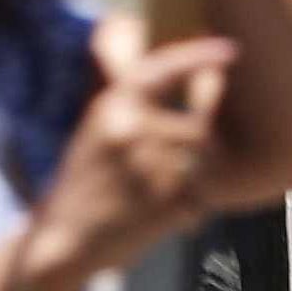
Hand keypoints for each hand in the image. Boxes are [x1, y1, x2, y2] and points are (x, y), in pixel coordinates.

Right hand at [26, 21, 233, 287]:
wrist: (60, 239)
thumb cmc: (87, 181)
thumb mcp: (101, 130)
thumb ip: (143, 106)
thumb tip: (207, 83)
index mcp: (112, 106)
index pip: (163, 68)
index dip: (199, 56)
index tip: (231, 51)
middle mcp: (129, 130)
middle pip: (200, 130)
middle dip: (201, 150)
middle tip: (181, 168)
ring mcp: (145, 169)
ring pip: (202, 167)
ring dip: (195, 183)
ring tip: (162, 195)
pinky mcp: (159, 207)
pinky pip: (200, 202)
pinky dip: (190, 211)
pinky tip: (159, 217)